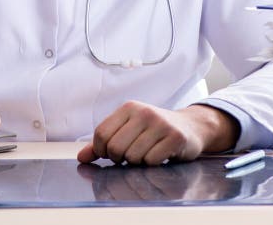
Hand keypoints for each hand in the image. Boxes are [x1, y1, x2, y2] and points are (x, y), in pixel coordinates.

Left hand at [77, 101, 238, 165]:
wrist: (190, 127)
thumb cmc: (154, 131)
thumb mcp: (128, 129)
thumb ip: (103, 143)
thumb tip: (81, 158)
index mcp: (128, 108)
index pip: (101, 134)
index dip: (101, 150)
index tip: (110, 154)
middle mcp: (143, 112)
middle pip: (115, 147)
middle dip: (119, 158)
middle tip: (129, 156)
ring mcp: (160, 124)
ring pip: (133, 156)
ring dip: (137, 162)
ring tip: (146, 153)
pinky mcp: (175, 137)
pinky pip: (151, 161)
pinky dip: (152, 164)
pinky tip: (159, 155)